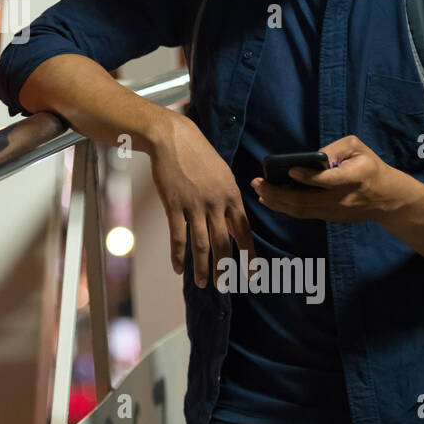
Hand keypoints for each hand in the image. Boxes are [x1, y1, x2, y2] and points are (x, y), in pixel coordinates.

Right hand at [147, 112, 255, 286]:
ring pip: (202, 244)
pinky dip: (178, 254)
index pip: (244, 231)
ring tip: (202, 283)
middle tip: (223, 285)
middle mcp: (216, 203)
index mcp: (231, 196)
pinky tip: (178, 268)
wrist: (172, 138)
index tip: (251, 273)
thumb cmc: (198, 154)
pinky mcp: (174, 205)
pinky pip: (177, 236)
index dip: (249, 255)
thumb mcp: (222, 175)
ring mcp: (194, 205)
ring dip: (202, 267)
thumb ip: (229, 200)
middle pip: (224, 243)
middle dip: (224, 268)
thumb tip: (234, 225)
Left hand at [249, 135, 407, 222]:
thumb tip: (309, 158)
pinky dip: (285, 208)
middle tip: (258, 182)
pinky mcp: (330, 218)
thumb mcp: (357, 148)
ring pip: (302, 211)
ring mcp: (335, 211)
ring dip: (277, 202)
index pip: (329, 180)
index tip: (290, 171)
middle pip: (307, 201)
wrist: (388, 198)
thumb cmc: (370, 167)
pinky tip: (270, 200)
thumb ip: (334, 149)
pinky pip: (304, 214)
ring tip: (259, 191)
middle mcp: (342, 198)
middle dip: (279, 193)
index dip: (309, 178)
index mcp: (354, 177)